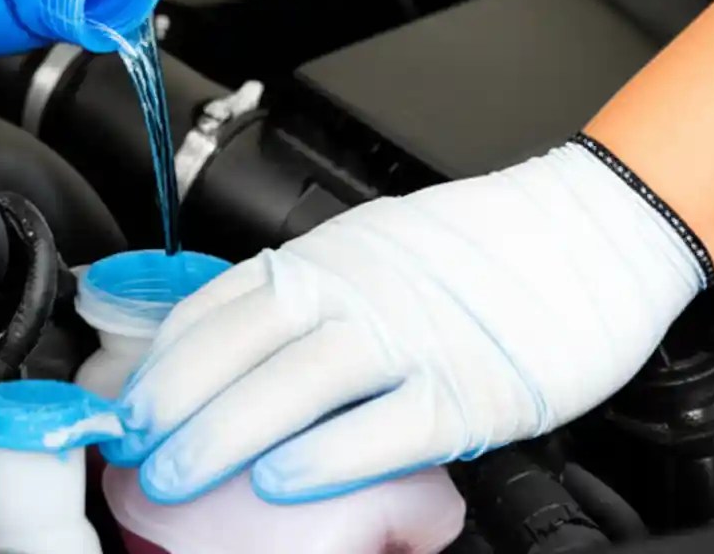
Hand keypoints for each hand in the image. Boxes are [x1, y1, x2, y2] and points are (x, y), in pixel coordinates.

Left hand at [102, 142, 705, 503]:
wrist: (591, 233)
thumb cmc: (478, 249)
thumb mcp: (370, 253)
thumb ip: (306, 299)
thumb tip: (230, 352)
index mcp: (324, 260)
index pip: (217, 307)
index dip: (161, 360)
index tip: (123, 401)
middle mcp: (355, 291)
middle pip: (240, 345)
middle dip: (172, 401)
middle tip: (126, 447)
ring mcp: (411, 338)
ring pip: (297, 383)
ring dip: (225, 431)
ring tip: (174, 473)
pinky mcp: (468, 388)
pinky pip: (385, 424)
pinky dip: (327, 453)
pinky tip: (280, 480)